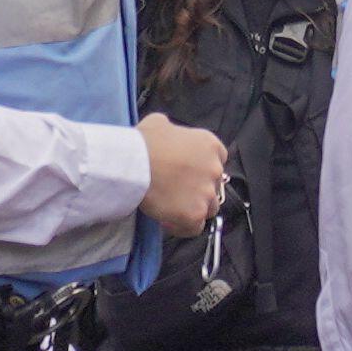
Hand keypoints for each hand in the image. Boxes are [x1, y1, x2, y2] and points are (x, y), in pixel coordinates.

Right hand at [134, 113, 233, 237]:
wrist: (134, 164)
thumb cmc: (143, 143)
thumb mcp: (160, 123)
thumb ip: (173, 131)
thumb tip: (168, 135)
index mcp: (210, 145)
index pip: (217, 160)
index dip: (201, 169)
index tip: (187, 173)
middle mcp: (215, 169)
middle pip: (214, 185)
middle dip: (198, 189)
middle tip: (176, 191)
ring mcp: (207, 193)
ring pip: (209, 207)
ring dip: (194, 208)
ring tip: (173, 208)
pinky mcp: (196, 214)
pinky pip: (195, 227)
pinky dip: (183, 226)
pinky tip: (168, 221)